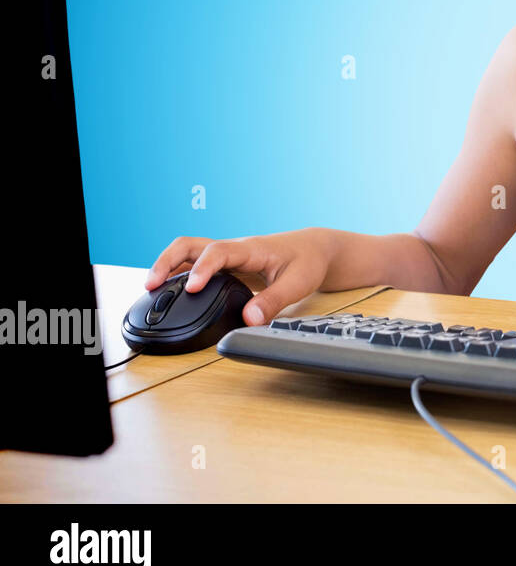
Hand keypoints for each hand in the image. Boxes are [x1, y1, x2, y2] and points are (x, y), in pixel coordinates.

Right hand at [144, 229, 334, 325]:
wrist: (314, 250)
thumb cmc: (307, 262)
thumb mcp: (298, 283)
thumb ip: (274, 301)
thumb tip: (249, 320)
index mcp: (251, 249)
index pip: (219, 252)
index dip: (203, 268)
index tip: (192, 288)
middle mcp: (234, 249)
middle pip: (190, 245)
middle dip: (167, 261)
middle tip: (151, 284)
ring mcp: (227, 257)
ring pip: (188, 254)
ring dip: (168, 267)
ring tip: (150, 290)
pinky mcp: (225, 266)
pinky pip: (195, 265)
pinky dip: (178, 275)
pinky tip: (170, 293)